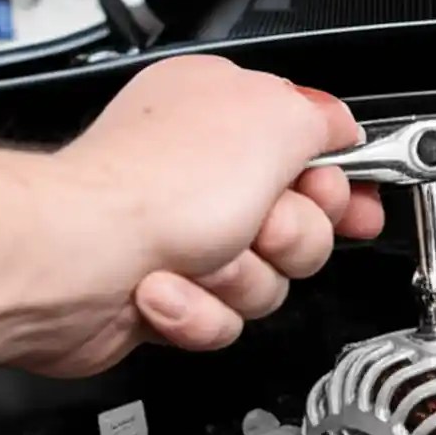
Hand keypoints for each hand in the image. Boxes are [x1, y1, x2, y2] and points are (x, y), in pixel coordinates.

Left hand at [13, 55, 381, 376]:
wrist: (77, 264)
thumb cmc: (154, 189)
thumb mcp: (275, 123)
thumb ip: (322, 121)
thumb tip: (341, 129)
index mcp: (225, 115)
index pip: (312, 151)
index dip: (341, 184)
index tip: (357, 206)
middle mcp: (202, 173)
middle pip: (302, 227)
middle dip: (291, 238)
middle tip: (260, 225)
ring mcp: (183, 237)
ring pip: (266, 282)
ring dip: (241, 278)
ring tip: (201, 258)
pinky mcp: (168, 294)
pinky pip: (225, 319)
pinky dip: (200, 311)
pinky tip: (167, 287)